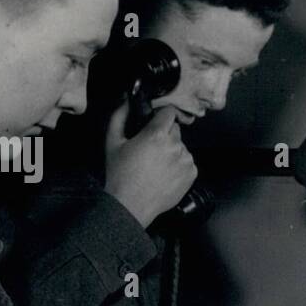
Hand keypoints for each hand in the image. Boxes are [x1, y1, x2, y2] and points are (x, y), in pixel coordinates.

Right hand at [104, 103, 197, 227]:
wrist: (132, 205)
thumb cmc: (120, 173)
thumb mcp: (113, 142)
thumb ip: (119, 116)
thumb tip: (126, 100)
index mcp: (157, 134)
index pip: (169, 112)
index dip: (160, 116)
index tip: (153, 123)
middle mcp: (176, 145)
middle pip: (175, 129)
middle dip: (164, 134)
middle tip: (150, 148)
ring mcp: (186, 160)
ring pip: (181, 146)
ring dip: (172, 150)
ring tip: (157, 164)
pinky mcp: (192, 174)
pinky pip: (187, 161)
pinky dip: (179, 165)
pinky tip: (165, 173)